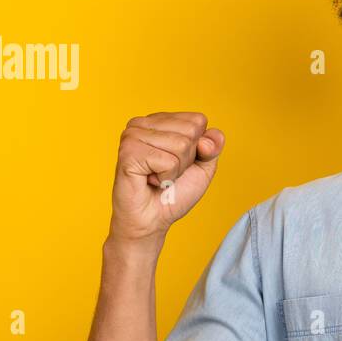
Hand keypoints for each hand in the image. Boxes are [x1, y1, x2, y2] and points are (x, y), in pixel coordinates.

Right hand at [108, 111, 224, 244]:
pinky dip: (165, 178)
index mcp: (160, 120)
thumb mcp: (203, 168)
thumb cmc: (174, 193)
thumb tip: (211, 135)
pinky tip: (149, 180)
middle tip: (167, 172)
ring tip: (157, 177)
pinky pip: (168, 161)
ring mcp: (133, 135)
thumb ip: (213, 147)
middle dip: (186, 159)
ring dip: (175, 170)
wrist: (152, 220)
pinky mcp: (128, 151)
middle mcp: (144, 123)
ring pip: (181, 145)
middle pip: (191, 131)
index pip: (198, 120)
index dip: (198, 148)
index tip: (179, 163)